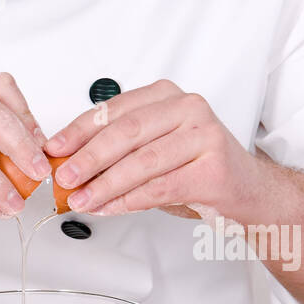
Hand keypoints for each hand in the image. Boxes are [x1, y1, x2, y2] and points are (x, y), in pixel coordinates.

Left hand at [42, 79, 263, 221]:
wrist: (249, 192)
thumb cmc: (195, 168)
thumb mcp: (154, 148)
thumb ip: (118, 150)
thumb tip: (68, 162)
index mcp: (166, 95)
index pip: (114, 110)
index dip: (78, 131)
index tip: (54, 149)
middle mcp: (188, 108)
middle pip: (126, 133)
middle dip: (88, 158)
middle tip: (63, 178)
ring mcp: (205, 136)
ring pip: (142, 162)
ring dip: (104, 185)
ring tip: (80, 200)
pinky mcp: (214, 169)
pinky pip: (160, 186)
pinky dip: (128, 200)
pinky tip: (108, 208)